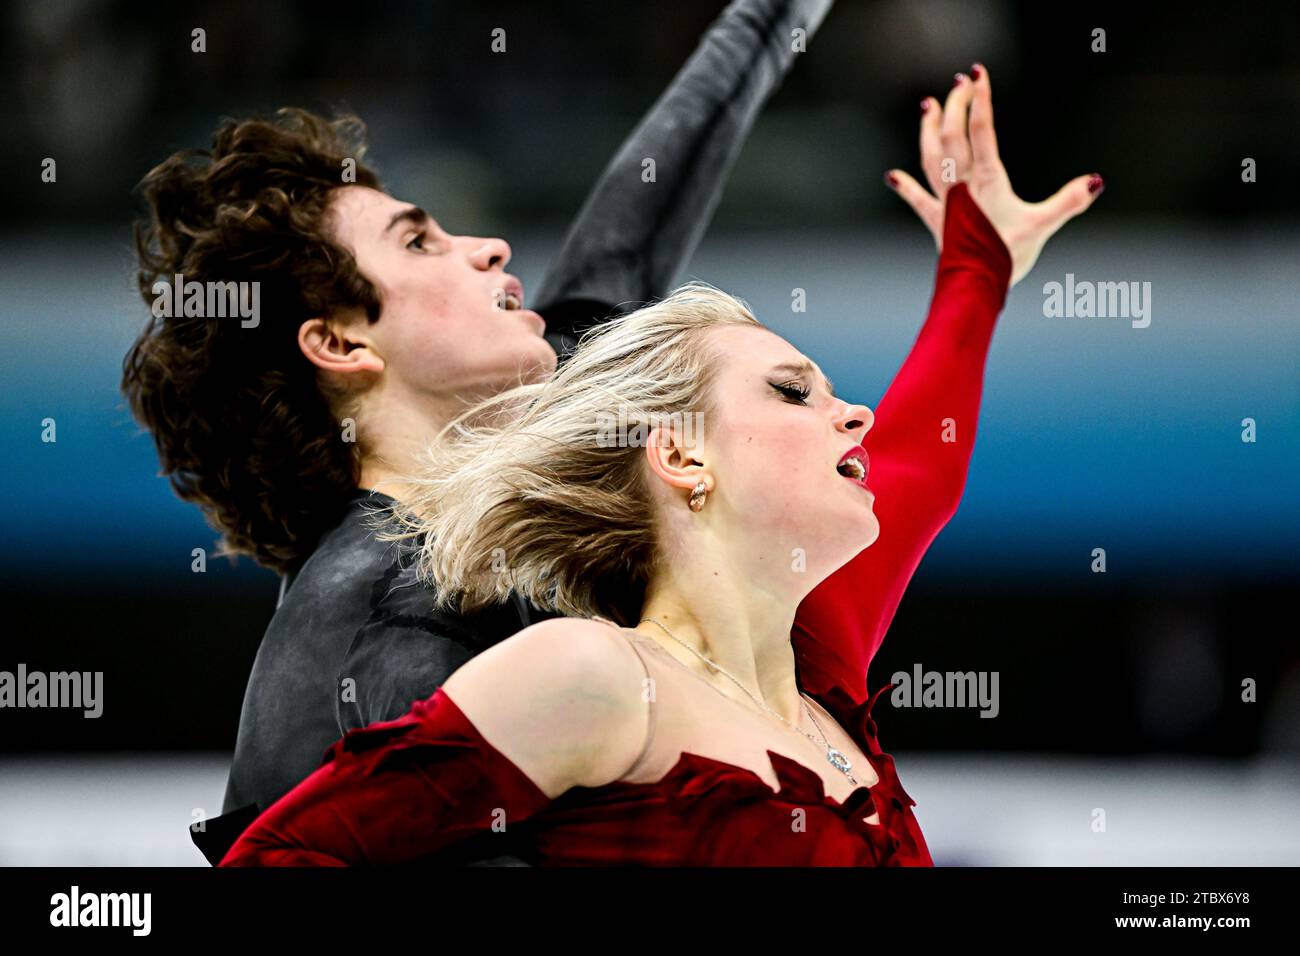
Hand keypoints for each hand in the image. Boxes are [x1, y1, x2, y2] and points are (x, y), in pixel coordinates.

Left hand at [885, 63, 1103, 287]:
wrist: (975, 286)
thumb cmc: (1005, 256)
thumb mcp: (1042, 226)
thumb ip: (1068, 202)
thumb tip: (1095, 182)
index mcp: (987, 180)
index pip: (981, 130)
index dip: (980, 100)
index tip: (978, 73)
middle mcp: (961, 186)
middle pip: (953, 136)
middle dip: (955, 106)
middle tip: (959, 82)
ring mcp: (946, 202)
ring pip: (931, 158)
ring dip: (928, 131)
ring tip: (928, 108)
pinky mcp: (937, 221)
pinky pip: (918, 199)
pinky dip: (905, 186)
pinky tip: (892, 176)